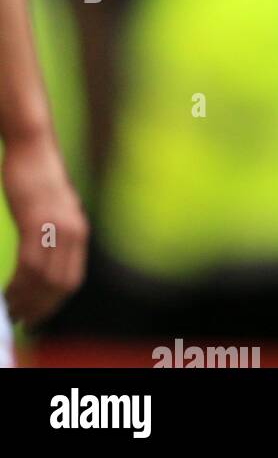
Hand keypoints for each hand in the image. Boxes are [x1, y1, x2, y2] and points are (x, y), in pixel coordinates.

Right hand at [2, 134, 87, 325]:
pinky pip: (29, 265)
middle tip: (18, 320)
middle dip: (39, 308)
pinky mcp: (37, 222)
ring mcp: (57, 227)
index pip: (72, 279)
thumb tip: (45, 260)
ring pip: (43, 280)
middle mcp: (73, 231)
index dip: (54, 303)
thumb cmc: (37, 178)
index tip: (36, 317)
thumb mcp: (52, 209)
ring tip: (9, 311)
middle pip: (60, 285)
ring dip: (25, 301)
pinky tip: (5, 294)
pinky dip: (17, 286)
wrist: (33, 149)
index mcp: (78, 230)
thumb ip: (54, 233)